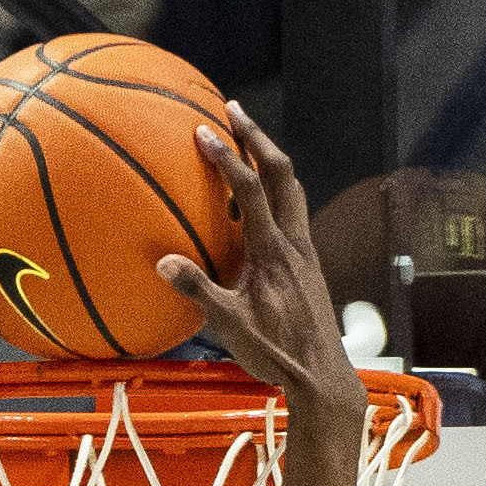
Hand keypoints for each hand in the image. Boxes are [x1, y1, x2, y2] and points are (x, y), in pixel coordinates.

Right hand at [156, 105, 354, 407]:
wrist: (322, 375)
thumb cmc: (275, 353)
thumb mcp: (230, 326)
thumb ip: (198, 291)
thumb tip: (164, 261)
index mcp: (273, 252)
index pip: (251, 190)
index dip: (228, 157)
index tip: (203, 132)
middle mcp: (295, 242)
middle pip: (283, 173)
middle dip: (258, 137)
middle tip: (233, 110)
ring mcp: (306, 251)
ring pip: (294, 189)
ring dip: (271, 158)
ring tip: (248, 140)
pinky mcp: (309, 263)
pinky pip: (293, 211)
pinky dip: (276, 189)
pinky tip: (259, 197)